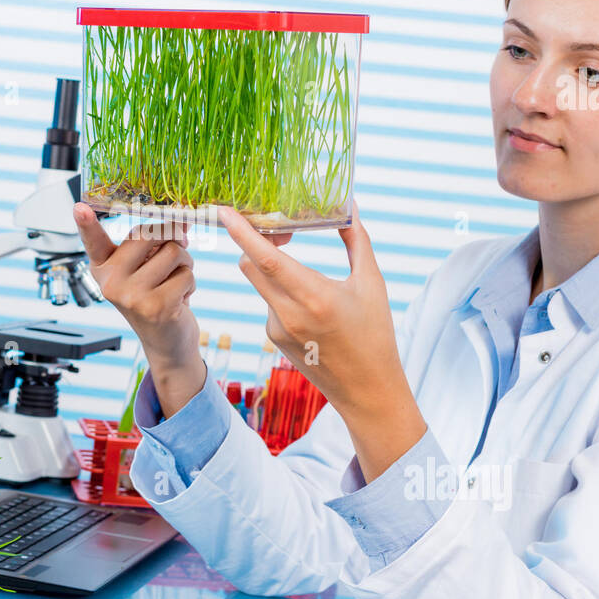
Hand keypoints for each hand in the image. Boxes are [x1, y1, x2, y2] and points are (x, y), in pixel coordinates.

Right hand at [72, 203, 206, 417]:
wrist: (167, 343)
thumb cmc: (157, 298)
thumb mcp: (147, 269)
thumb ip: (156, 243)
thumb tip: (181, 222)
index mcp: (104, 268)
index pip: (93, 242)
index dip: (86, 224)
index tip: (79, 207)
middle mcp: (111, 282)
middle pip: (150, 234)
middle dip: (171, 241)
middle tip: (171, 260)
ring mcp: (131, 295)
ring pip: (174, 252)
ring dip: (185, 264)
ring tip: (174, 284)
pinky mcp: (155, 307)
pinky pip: (186, 274)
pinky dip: (190, 283)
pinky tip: (179, 300)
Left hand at [219, 202, 425, 479]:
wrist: (367, 391)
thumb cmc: (375, 335)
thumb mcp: (371, 284)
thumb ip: (356, 240)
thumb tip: (350, 206)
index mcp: (314, 297)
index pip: (266, 259)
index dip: (242, 232)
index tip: (223, 211)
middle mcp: (288, 314)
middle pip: (250, 265)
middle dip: (255, 240)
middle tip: (280, 227)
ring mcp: (276, 329)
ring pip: (259, 282)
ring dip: (271, 265)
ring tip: (299, 259)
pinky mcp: (273, 338)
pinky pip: (268, 301)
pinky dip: (280, 289)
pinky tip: (306, 298)